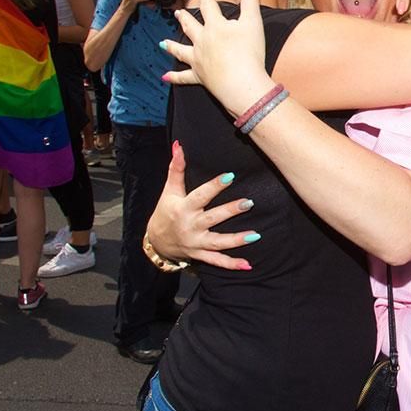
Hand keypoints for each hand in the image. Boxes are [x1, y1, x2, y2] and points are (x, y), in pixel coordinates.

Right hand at [147, 141, 257, 270]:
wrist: (155, 242)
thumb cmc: (165, 211)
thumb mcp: (169, 190)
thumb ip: (175, 168)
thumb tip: (178, 144)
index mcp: (183, 208)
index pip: (200, 195)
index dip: (214, 186)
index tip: (231, 176)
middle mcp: (190, 226)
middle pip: (212, 218)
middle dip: (230, 211)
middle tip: (249, 202)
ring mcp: (196, 242)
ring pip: (217, 242)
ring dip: (236, 240)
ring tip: (255, 235)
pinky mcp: (200, 255)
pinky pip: (216, 261)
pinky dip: (231, 264)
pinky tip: (248, 265)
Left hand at [161, 0, 272, 116]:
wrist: (242, 83)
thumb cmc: (250, 52)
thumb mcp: (253, 20)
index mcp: (216, 26)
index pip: (210, 7)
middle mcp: (203, 41)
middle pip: (192, 26)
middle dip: (186, 18)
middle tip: (179, 13)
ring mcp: (199, 60)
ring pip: (182, 50)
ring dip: (173, 46)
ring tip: (163, 43)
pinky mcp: (200, 77)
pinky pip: (184, 77)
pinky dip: (174, 77)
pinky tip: (165, 77)